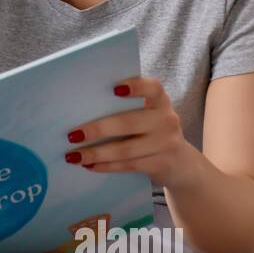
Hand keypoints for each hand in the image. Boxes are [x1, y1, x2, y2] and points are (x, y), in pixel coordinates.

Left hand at [64, 76, 200, 191]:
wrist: (181, 164)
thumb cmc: (153, 133)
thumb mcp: (149, 117)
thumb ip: (127, 109)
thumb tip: (82, 111)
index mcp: (160, 102)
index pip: (153, 88)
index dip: (136, 86)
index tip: (114, 89)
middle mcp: (166, 120)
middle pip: (128, 122)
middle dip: (97, 129)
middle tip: (72, 135)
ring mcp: (166, 143)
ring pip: (125, 149)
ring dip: (96, 153)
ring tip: (73, 156)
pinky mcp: (161, 164)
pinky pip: (129, 165)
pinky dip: (107, 166)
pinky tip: (90, 166)